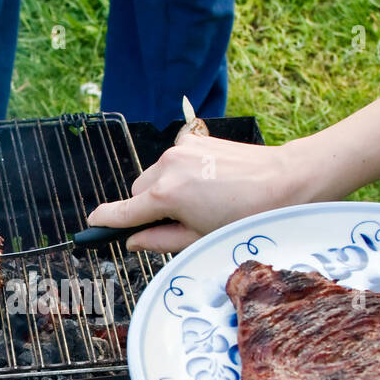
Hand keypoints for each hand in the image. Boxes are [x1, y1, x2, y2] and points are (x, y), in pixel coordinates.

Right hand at [86, 135, 320, 251]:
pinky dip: (180, 175)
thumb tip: (132, 240)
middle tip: (177, 225)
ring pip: (154, 176)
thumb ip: (160, 241)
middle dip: (147, 209)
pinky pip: (173, 162)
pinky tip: (208, 185)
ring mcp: (181, 149)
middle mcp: (167, 166)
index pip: (122, 211)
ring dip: (164, 191)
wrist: (287, 181)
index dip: (105, 221)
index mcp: (166, 196)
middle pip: (137, 193)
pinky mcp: (195, 138)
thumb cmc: (247, 217)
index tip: (92, 226)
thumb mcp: (200, 238)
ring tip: (200, 204)